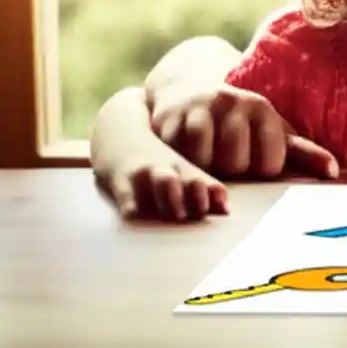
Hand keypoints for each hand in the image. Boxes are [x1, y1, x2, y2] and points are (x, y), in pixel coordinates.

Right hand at [98, 150, 228, 222]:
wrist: (119, 132)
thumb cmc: (156, 163)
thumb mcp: (181, 171)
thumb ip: (204, 191)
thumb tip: (227, 211)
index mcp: (187, 170)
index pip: (207, 182)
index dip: (215, 195)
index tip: (224, 209)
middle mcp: (170, 170)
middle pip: (191, 180)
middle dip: (198, 195)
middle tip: (201, 211)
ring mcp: (146, 174)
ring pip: (163, 182)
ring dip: (173, 196)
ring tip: (178, 214)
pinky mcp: (120, 181)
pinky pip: (126, 194)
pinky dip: (131, 203)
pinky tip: (135, 211)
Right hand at [151, 81, 337, 178]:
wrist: (189, 90)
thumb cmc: (239, 123)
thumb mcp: (271, 133)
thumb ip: (303, 153)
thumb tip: (334, 173)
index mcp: (263, 109)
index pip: (270, 164)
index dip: (260, 171)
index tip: (254, 160)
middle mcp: (234, 102)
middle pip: (237, 164)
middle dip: (233, 171)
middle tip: (228, 159)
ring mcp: (201, 108)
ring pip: (208, 160)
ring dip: (207, 169)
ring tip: (210, 159)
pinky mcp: (171, 116)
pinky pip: (180, 154)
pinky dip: (184, 163)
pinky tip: (188, 156)